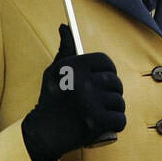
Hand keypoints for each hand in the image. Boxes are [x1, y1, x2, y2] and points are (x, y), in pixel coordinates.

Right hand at [21, 24, 125, 160]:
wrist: (41, 133)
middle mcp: (82, 81)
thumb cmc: (52, 100)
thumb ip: (65, 49)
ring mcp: (90, 101)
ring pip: (119, 102)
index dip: (107, 72)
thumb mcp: (54, 72)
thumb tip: (65, 26)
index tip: (101, 82)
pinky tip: (102, 126)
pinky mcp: (97, 121)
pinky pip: (120, 120)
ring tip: (96, 114)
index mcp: (73, 66)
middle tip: (96, 102)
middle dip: (110, 94)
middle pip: (115, 83)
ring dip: (112, 110)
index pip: (106, 62)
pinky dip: (114, 126)